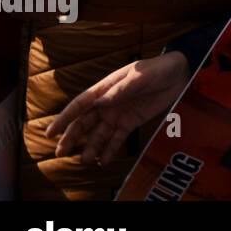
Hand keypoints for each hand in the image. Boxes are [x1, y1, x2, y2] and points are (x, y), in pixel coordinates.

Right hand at [47, 52, 190, 165]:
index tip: (51, 132)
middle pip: (85, 123)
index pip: (80, 105)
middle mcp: (107, 104)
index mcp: (105, 89)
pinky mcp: (131, 123)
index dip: (64, 118)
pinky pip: (117, 139)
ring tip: (86, 160)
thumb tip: (99, 102)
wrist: (179, 73)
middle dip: (72, 137)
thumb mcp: (139, 76)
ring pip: (99, 134)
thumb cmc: (156, 69)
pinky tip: (103, 161)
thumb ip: (120, 90)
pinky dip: (109, 150)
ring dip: (91, 147)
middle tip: (61, 152)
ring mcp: (118, 114)